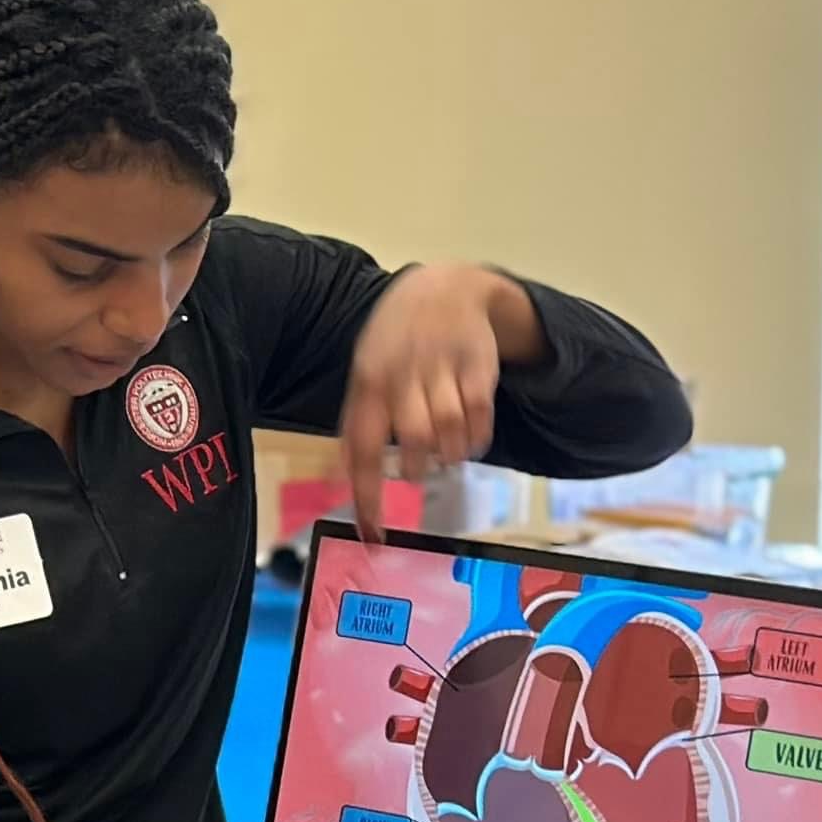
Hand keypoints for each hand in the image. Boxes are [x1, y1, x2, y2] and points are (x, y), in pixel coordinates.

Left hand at [341, 266, 545, 539]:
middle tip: (415, 471)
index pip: (362, 447)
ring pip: (449, 433)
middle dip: (415, 468)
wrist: (446, 287)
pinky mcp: (479, 366)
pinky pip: (480, 419)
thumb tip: (341, 482)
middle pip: (413, 440)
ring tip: (443, 453)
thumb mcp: (366, 371)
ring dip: (448, 455)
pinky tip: (468, 438)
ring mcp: (445, 367)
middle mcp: (405, 373)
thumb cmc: (396, 342)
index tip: (373, 534)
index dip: (367, 496)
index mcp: (369, 380)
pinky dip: (475, 440)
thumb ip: (358, 424)